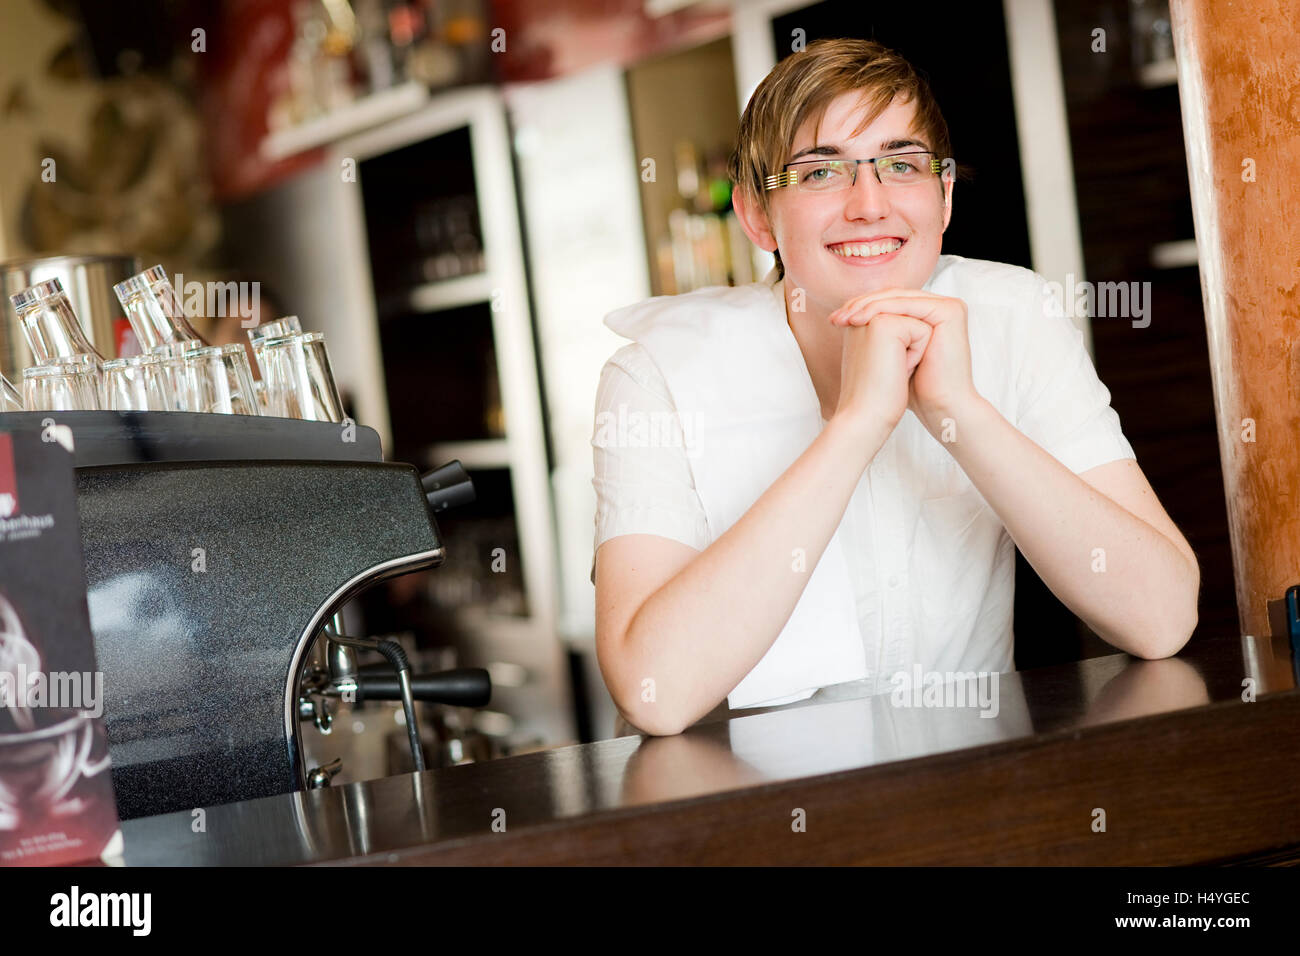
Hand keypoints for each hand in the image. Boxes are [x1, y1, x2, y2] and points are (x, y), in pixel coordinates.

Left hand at [829, 289, 978, 436]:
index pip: (889, 301)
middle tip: (835, 318)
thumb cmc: (913, 389)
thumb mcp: (888, 354)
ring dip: (867, 306)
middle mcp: (940, 307)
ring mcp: (948, 306)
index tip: (833, 320)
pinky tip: (861, 318)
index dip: (860, 308)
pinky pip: (908, 304)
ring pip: (898, 298)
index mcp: (929, 313)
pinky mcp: (950, 311)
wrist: (939, 406)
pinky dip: (882, 309)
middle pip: (893, 297)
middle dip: (861, 305)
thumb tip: (844, 316)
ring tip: (845, 319)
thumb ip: (876, 332)